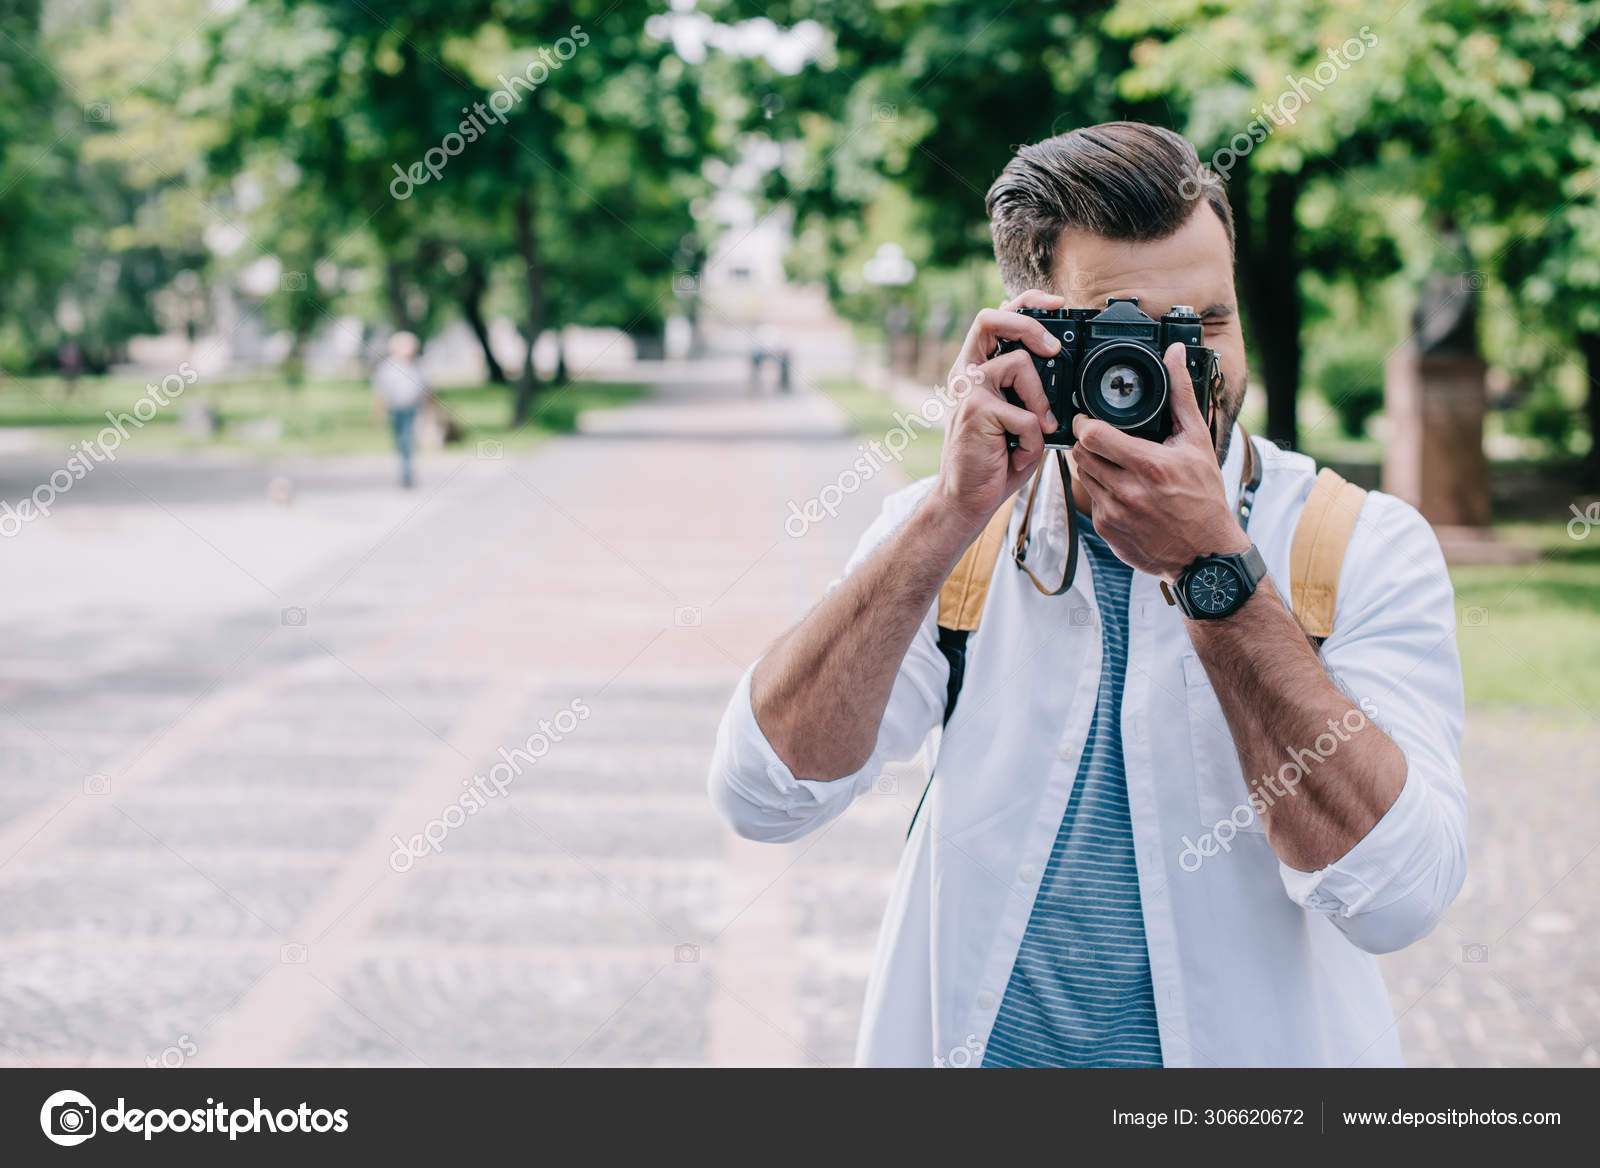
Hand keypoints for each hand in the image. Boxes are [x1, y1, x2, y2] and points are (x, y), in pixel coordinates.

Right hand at [931, 291, 1064, 539]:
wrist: (966, 499)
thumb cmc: (995, 460)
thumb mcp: (1015, 416)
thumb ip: (1027, 387)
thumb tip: (1055, 360)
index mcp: (974, 371)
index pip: (994, 318)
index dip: (1026, 302)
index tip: (1056, 304)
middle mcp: (965, 375)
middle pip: (991, 318)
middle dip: (1029, 325)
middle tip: (1053, 350)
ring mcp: (967, 391)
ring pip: (1020, 365)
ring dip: (1040, 401)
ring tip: (1037, 429)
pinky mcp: (975, 411)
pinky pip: (1025, 414)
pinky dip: (1033, 439)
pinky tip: (1019, 453)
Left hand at [1071, 342, 1246, 580]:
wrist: (1206, 555)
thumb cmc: (1205, 498)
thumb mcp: (1198, 443)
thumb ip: (1181, 395)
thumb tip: (1173, 355)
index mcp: (1149, 466)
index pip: (1092, 435)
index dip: (1085, 422)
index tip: (1090, 418)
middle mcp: (1127, 492)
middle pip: (1081, 453)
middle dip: (1087, 441)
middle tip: (1100, 437)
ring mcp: (1113, 514)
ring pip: (1082, 475)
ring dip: (1091, 464)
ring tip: (1113, 461)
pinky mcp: (1106, 531)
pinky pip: (1090, 500)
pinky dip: (1099, 491)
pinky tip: (1120, 489)